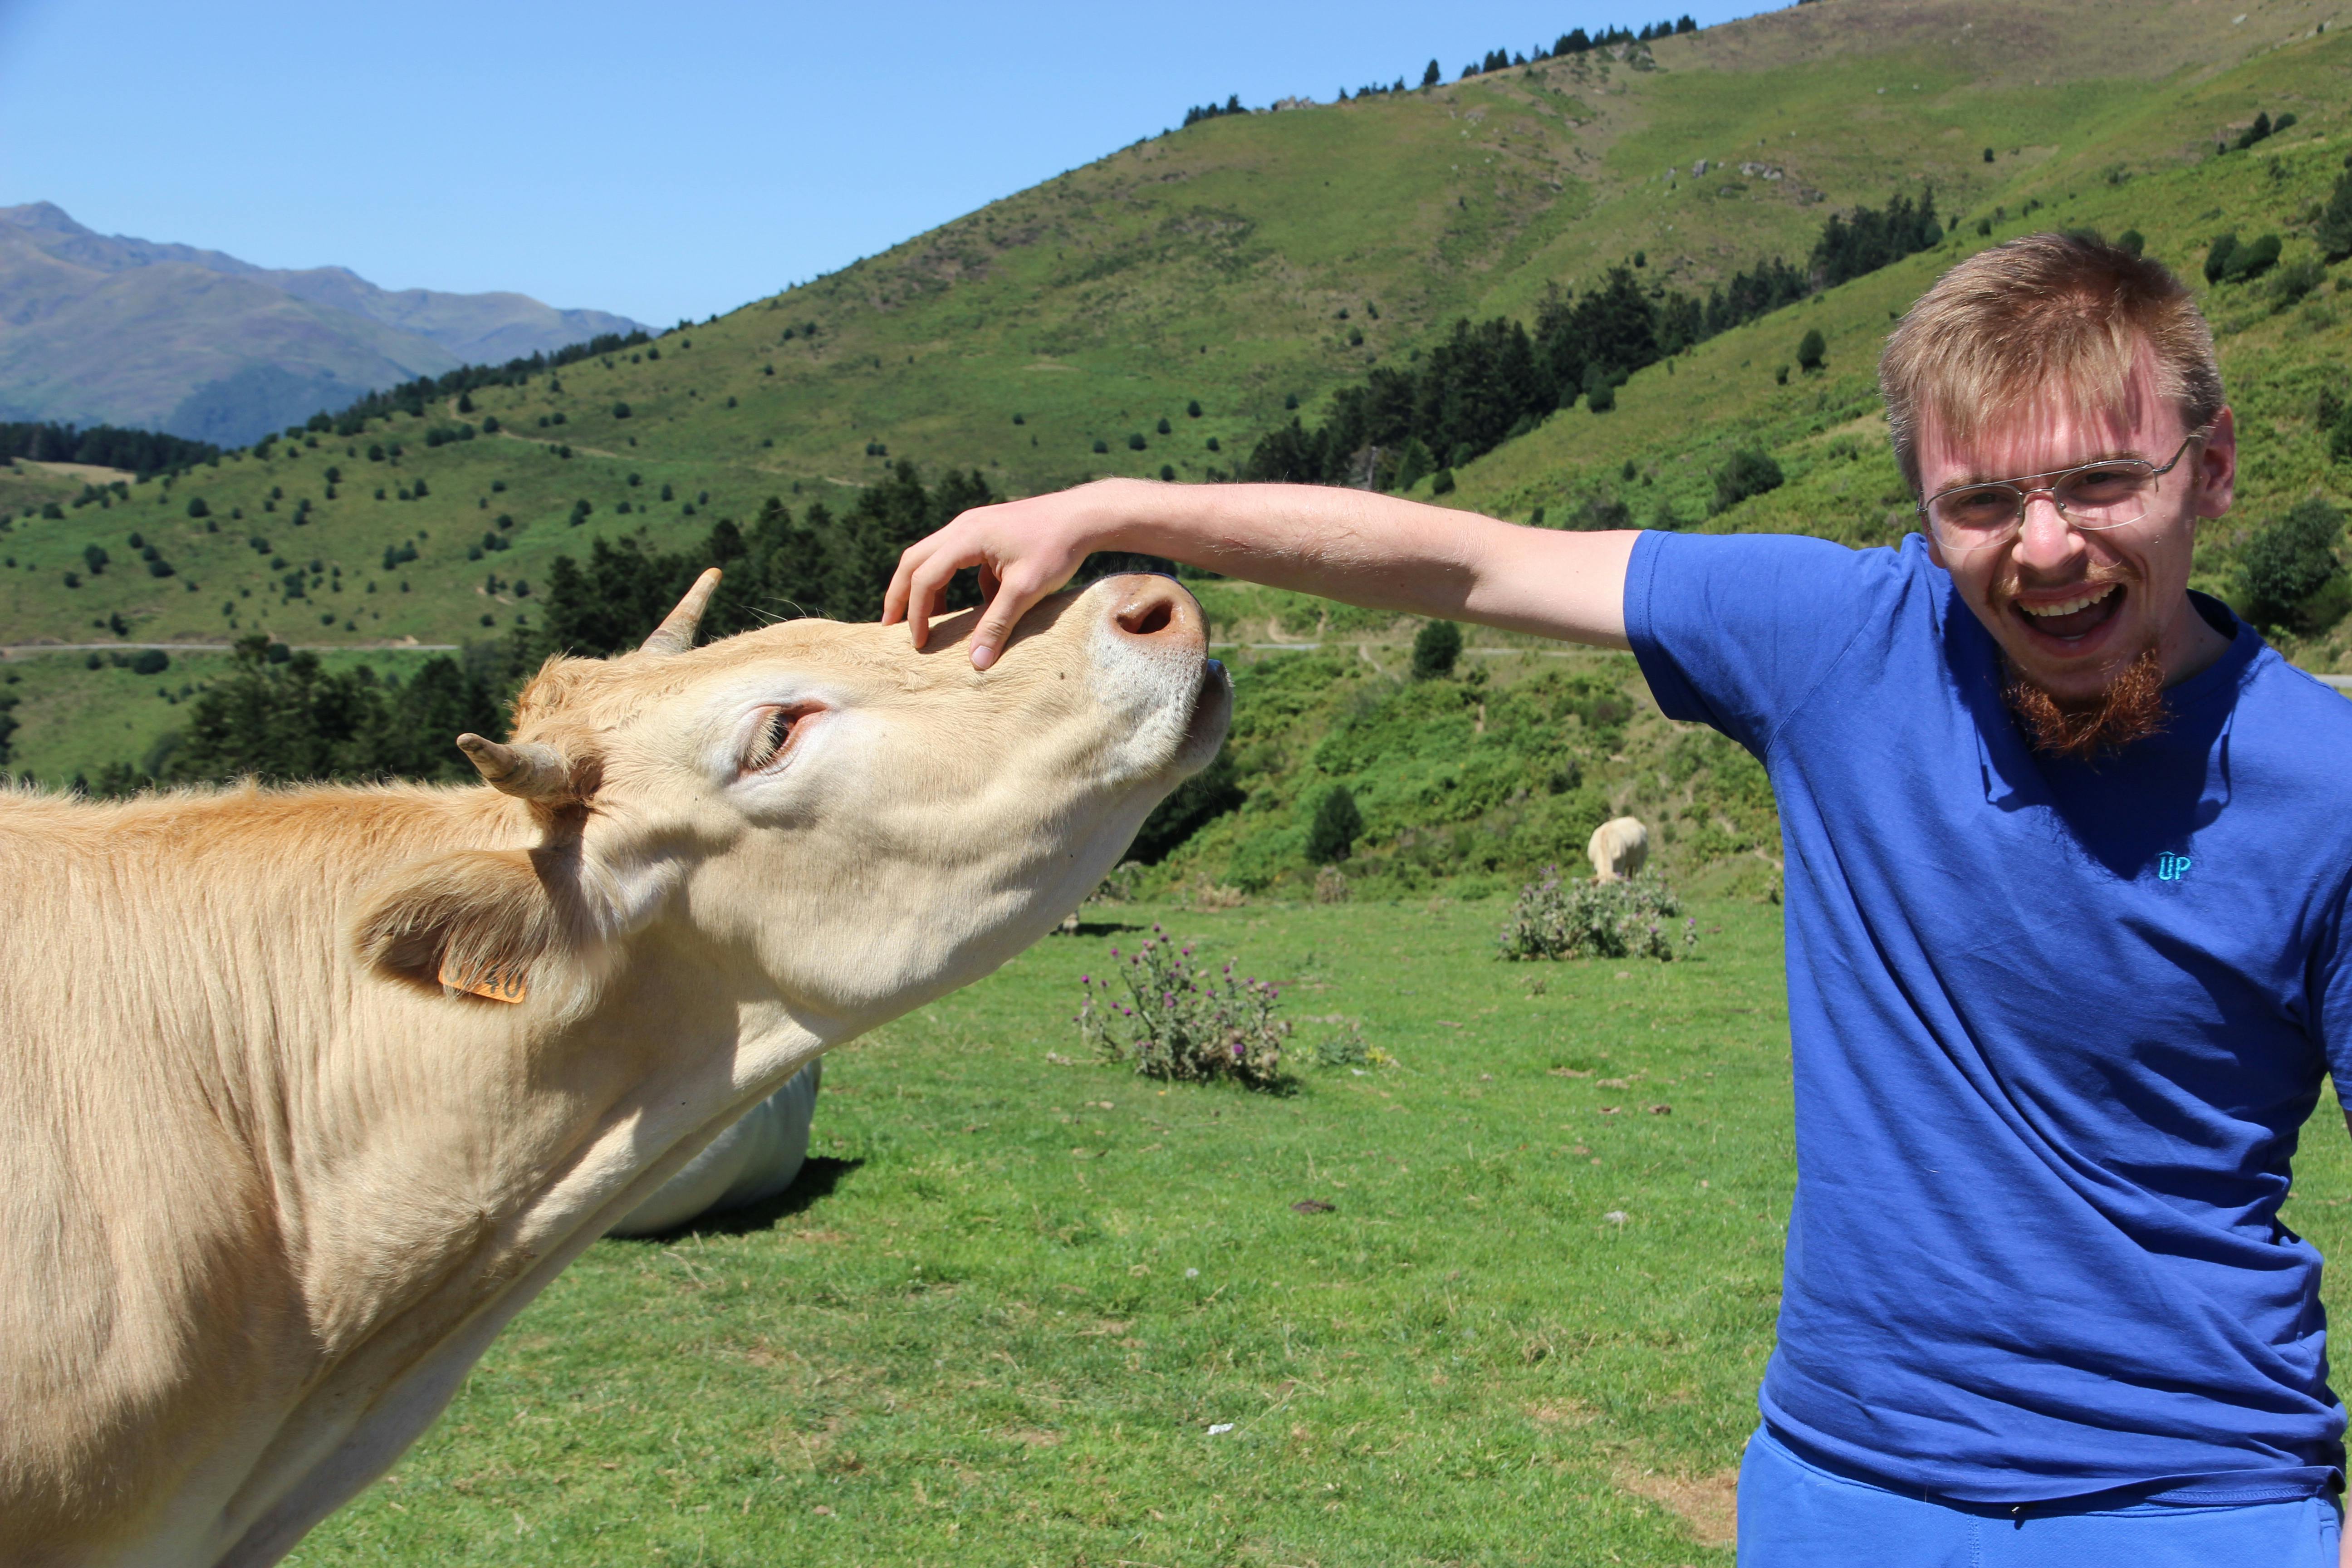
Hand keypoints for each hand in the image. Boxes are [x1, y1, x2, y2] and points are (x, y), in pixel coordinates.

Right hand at [884, 479, 1142, 669]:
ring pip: (931, 556)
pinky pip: (956, 557)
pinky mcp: (985, 531)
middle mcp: (962, 526)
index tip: (918, 643)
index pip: (924, 577)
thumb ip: (998, 624)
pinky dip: (952, 581)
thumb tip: (976, 663)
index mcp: (966, 537)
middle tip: (891, 626)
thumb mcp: (1026, 590)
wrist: (1084, 516)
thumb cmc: (1057, 548)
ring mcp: (973, 526)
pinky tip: (975, 607)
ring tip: (925, 621)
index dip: (916, 612)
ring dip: (925, 588)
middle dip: (901, 594)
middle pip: (914, 560)